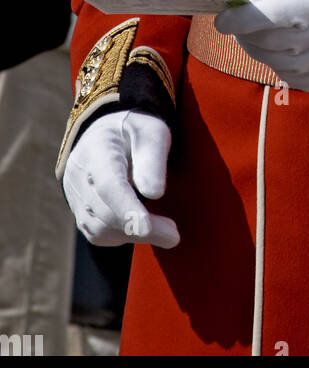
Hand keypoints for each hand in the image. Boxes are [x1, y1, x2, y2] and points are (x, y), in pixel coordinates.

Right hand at [62, 110, 178, 247]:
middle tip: (174, 234)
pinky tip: (142, 226)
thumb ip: (153, 161)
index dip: (127, 209)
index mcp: (98, 148)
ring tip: (164, 229)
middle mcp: (79, 174)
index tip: (147, 228)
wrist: (110, 132)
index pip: (109, 184)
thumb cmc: (136, 132)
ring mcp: (75, 194)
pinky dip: (122, 236)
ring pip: (100, 229)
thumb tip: (154, 194)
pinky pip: (97, 234)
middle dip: (141, 228)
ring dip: (133, 235)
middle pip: (105, 213)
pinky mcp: (79, 210)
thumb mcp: (153, 133)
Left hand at [214, 0, 308, 91]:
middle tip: (230, 20)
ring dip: (252, 44)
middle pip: (262, 39)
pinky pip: (278, 71)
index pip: (270, 16)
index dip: (241, 18)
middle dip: (241, 31)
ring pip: (266, 57)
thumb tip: (244, 3)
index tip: (220, 18)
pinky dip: (270, 57)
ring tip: (249, 30)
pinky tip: (276, 45)